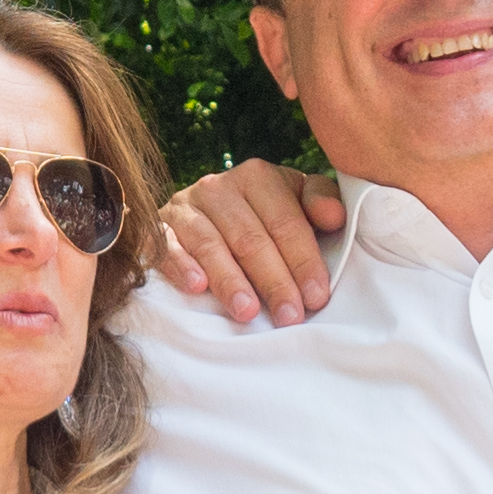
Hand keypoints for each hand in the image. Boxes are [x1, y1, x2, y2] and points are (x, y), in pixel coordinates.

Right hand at [151, 160, 344, 326]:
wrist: (207, 212)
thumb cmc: (264, 214)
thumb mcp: (296, 200)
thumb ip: (319, 201)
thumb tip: (334, 216)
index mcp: (258, 176)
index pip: (285, 221)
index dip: (304, 260)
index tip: (317, 296)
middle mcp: (218, 186)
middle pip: (250, 238)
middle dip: (273, 280)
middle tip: (289, 316)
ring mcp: (184, 206)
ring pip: (210, 244)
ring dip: (230, 280)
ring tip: (248, 312)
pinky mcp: (158, 228)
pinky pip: (165, 246)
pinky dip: (180, 265)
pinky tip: (196, 287)